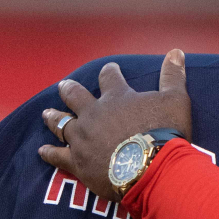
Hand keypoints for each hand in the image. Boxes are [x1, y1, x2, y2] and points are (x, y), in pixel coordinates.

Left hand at [38, 49, 192, 200]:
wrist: (151, 167)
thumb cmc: (165, 132)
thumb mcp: (176, 100)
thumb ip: (173, 76)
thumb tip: (176, 52)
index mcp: (117, 97)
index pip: (110, 78)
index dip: (109, 72)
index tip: (109, 69)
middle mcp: (94, 113)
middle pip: (75, 97)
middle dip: (69, 90)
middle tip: (63, 87)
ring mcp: (82, 137)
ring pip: (62, 123)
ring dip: (54, 117)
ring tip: (46, 114)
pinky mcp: (78, 161)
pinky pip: (58, 155)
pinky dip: (50, 152)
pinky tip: (43, 150)